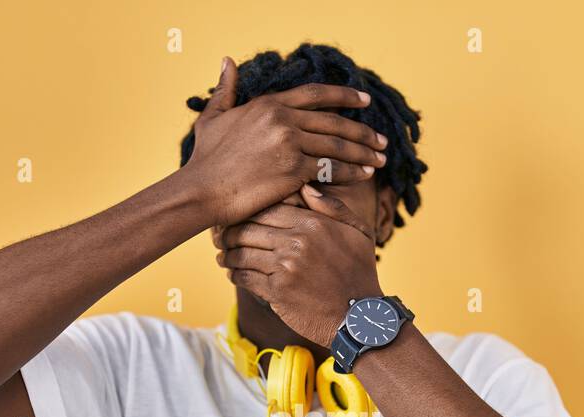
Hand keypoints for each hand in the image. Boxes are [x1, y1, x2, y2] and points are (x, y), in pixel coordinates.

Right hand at [184, 58, 387, 226]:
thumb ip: (226, 89)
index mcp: (269, 104)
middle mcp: (283, 119)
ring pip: (337, 146)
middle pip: (334, 122)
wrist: (201, 189)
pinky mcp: (293, 171)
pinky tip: (364, 176)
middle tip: (381, 140)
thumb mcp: (213, 117)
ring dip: (363, 153)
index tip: (365, 102)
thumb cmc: (205, 159)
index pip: (317, 95)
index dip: (345, 97)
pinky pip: (331, 170)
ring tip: (380, 159)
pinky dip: (351, 173)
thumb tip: (227, 60)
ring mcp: (290, 144)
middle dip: (362, 131)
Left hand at [218, 185, 383, 346]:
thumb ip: (332, 207)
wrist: (360, 316)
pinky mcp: (277, 291)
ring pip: (241, 253)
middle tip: (221, 237)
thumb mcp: (358, 232)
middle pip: (248, 229)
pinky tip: (232, 273)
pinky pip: (245, 277)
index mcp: (312, 223)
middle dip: (230, 233)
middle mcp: (296, 241)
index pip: (266, 208)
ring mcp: (285, 267)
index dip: (247, 211)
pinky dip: (234, 274)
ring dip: (228, 255)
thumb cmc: (360, 272)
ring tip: (224, 256)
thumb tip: (304, 187)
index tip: (238, 217)